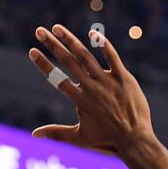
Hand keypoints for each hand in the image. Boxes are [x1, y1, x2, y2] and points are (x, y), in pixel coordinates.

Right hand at [28, 25, 154, 153]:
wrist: (135, 140)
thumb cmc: (107, 141)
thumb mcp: (80, 138)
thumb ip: (56, 133)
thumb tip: (34, 134)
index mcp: (80, 101)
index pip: (57, 79)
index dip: (43, 64)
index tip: (32, 51)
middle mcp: (92, 88)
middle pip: (68, 62)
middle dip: (52, 45)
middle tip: (39, 31)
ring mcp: (108, 81)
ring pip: (86, 56)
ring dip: (70, 40)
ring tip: (57, 28)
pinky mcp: (124, 78)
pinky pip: (112, 57)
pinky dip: (103, 45)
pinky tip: (92, 34)